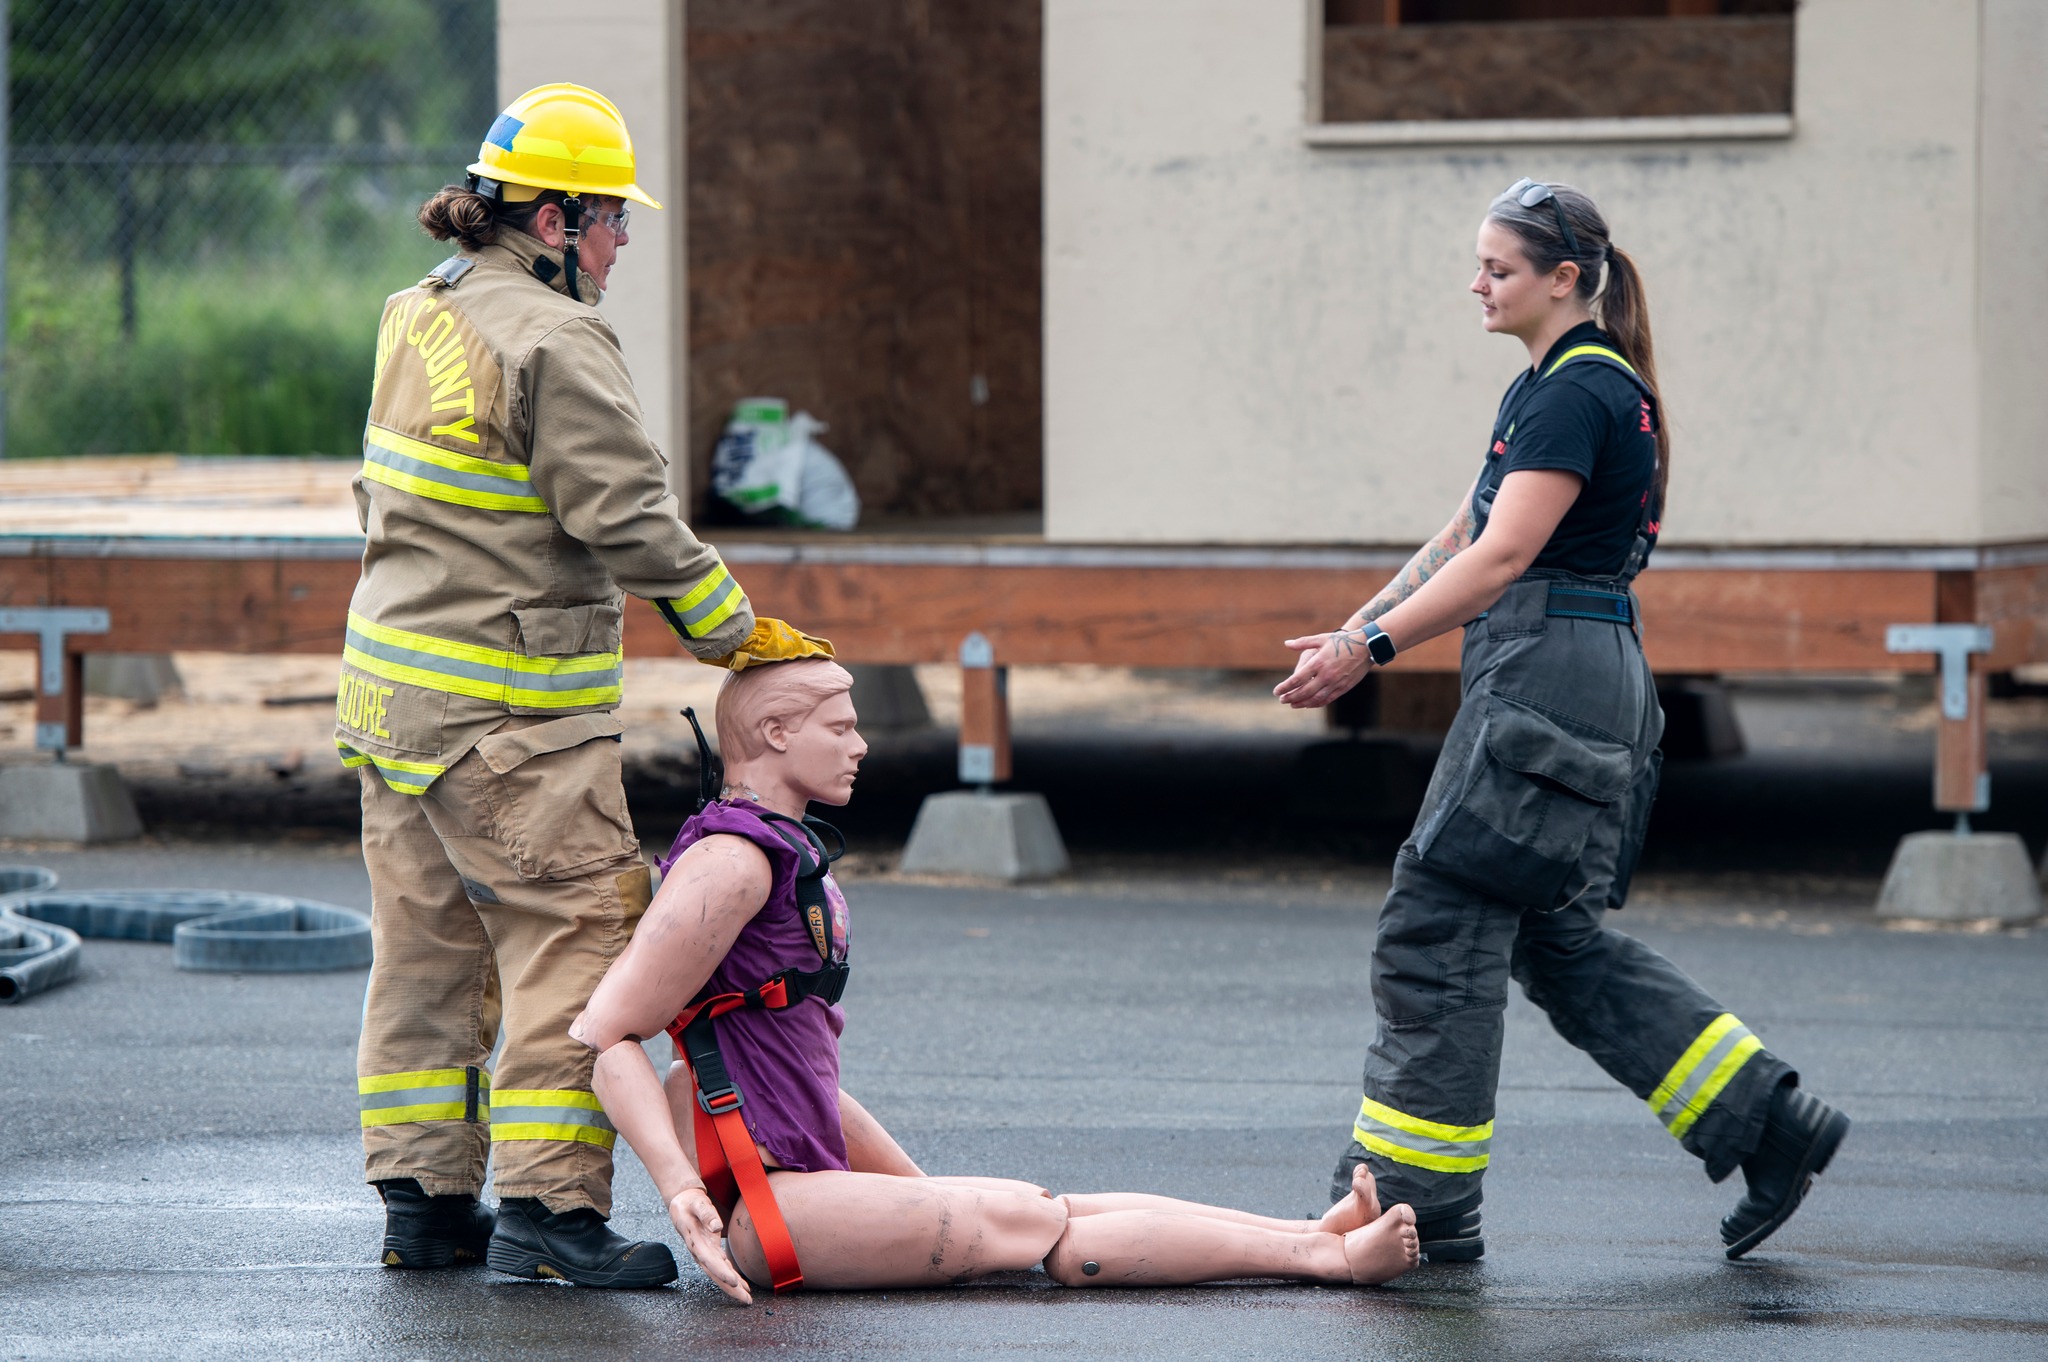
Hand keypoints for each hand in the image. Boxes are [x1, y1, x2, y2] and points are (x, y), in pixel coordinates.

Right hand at [669, 1187, 751, 1303]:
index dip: (721, 1273)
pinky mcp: (710, 1252)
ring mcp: (705, 1254)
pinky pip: (722, 1268)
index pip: (709, 1261)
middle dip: (730, 1288)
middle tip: (746, 1300)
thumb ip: (707, 1213)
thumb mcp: (697, 1203)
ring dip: (733, 1287)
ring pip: (719, 1274)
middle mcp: (700, 1252)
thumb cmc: (690, 1203)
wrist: (681, 1205)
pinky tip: (742, 1286)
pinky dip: (732, 1277)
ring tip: (747, 1299)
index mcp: (695, 1242)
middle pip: (715, 1274)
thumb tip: (717, 1226)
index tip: (734, 1282)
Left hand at [1273, 628, 1372, 709]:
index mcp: (1318, 662)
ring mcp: (1335, 683)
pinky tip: (1308, 704)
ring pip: (1315, 699)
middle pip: (1304, 692)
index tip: (1276, 691)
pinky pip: (1327, 699)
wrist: (1366, 647)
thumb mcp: (1321, 638)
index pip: (1297, 679)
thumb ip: (1303, 642)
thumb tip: (1286, 644)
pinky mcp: (1343, 688)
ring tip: (1292, 704)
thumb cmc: (1342, 641)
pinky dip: (1316, 704)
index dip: (1285, 687)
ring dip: (1301, 703)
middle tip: (1281, 700)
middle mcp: (1326, 675)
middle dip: (1291, 697)